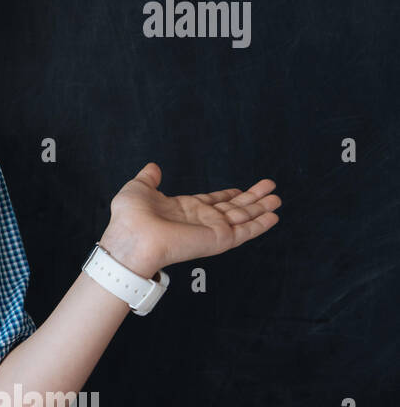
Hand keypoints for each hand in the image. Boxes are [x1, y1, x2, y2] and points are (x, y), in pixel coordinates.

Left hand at [98, 162, 280, 276]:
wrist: (133, 237)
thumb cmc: (129, 217)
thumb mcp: (138, 188)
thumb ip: (149, 178)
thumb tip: (153, 167)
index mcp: (184, 209)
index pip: (212, 201)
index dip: (228, 195)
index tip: (242, 190)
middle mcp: (200, 220)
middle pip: (232, 208)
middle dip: (252, 198)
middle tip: (271, 187)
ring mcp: (210, 230)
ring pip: (243, 218)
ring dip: (261, 208)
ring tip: (278, 198)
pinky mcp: (218, 239)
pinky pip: (244, 231)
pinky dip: (260, 225)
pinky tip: (273, 217)